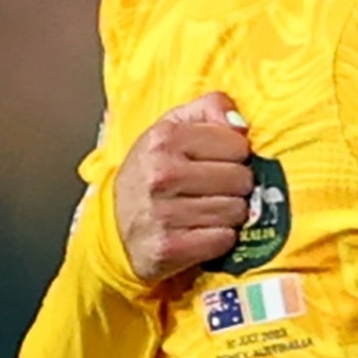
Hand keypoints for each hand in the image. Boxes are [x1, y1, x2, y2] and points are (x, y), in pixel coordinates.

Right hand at [112, 92, 252, 282]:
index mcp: (164, 138)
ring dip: (230, 214)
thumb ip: (208, 109)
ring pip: (236, 211)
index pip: (237, 144)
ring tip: (208, 210)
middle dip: (236, 186)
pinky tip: (202, 232)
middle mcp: (161, 174)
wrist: (116, 226)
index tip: (220, 161)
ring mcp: (163, 213)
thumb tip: (241, 125)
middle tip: (215, 190)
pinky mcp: (168, 247)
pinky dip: (219, 239)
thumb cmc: (154, 172)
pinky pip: (224, 240)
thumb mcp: (172, 129)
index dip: (236, 154)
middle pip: (241, 179)